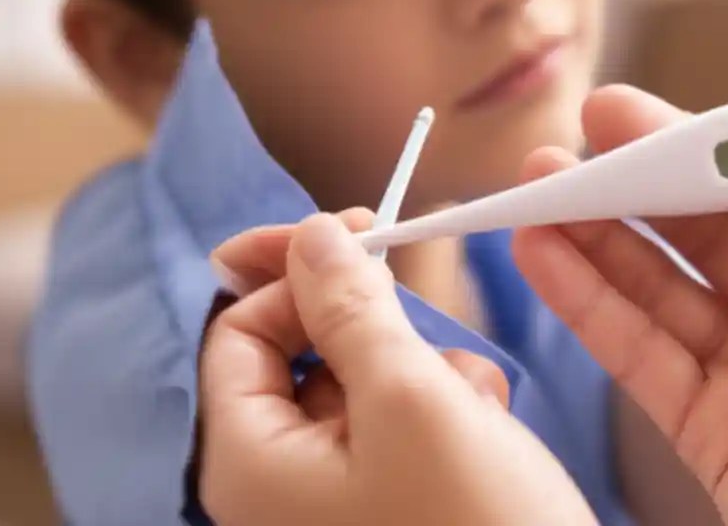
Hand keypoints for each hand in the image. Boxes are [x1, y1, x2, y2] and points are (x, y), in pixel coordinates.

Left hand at [200, 213, 595, 525]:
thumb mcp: (411, 400)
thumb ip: (351, 308)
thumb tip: (305, 234)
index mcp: (251, 462)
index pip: (238, 331)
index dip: (294, 272)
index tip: (365, 229)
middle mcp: (280, 485)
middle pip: (305, 355)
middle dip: (377, 329)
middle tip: (431, 317)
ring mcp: (339, 501)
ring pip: (366, 386)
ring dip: (424, 370)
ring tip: (476, 404)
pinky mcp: (395, 507)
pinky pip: (402, 430)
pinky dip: (446, 411)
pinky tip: (489, 430)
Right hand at [512, 86, 727, 525]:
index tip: (678, 111)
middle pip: (714, 228)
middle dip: (650, 175)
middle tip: (589, 126)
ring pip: (663, 283)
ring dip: (599, 230)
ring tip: (541, 180)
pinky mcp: (708, 425)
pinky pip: (638, 350)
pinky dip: (586, 301)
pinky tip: (544, 251)